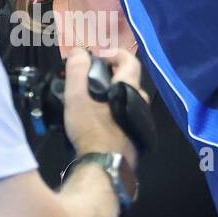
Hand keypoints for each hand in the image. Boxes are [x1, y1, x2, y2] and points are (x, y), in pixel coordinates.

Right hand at [63, 47, 143, 163]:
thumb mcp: (77, 97)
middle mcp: (140, 103)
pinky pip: (126, 114)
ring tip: (90, 96)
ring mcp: (140, 120)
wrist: (106, 164)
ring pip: (127, 99)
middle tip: (89, 77)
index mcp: (129, 89)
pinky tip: (99, 116)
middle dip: (110, 75)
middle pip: (128, 80)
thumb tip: (79, 52)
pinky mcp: (136, 135)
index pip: (130, 61)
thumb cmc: (92, 129)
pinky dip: (114, 110)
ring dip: (111, 94)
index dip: (115, 54)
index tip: (99, 56)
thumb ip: (77, 72)